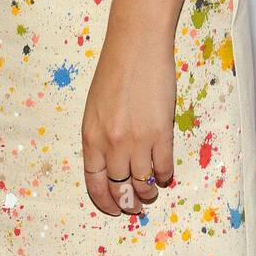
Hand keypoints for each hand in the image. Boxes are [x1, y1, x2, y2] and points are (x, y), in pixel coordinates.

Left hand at [81, 31, 175, 215]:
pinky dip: (165, 175)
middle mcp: (111, 143)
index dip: (105, 201)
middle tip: (137, 205)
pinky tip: (165, 173)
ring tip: (152, 189)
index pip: (94, 183)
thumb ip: (101, 136)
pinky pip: (164, 168)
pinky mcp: (161, 133)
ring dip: (149, 192)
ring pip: (144, 184)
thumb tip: (113, 165)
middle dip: (129, 202)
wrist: (136, 46)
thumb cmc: (114, 71)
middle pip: (120, 188)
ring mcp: (137, 140)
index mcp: (90, 136)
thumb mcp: (95, 107)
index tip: (114, 209)